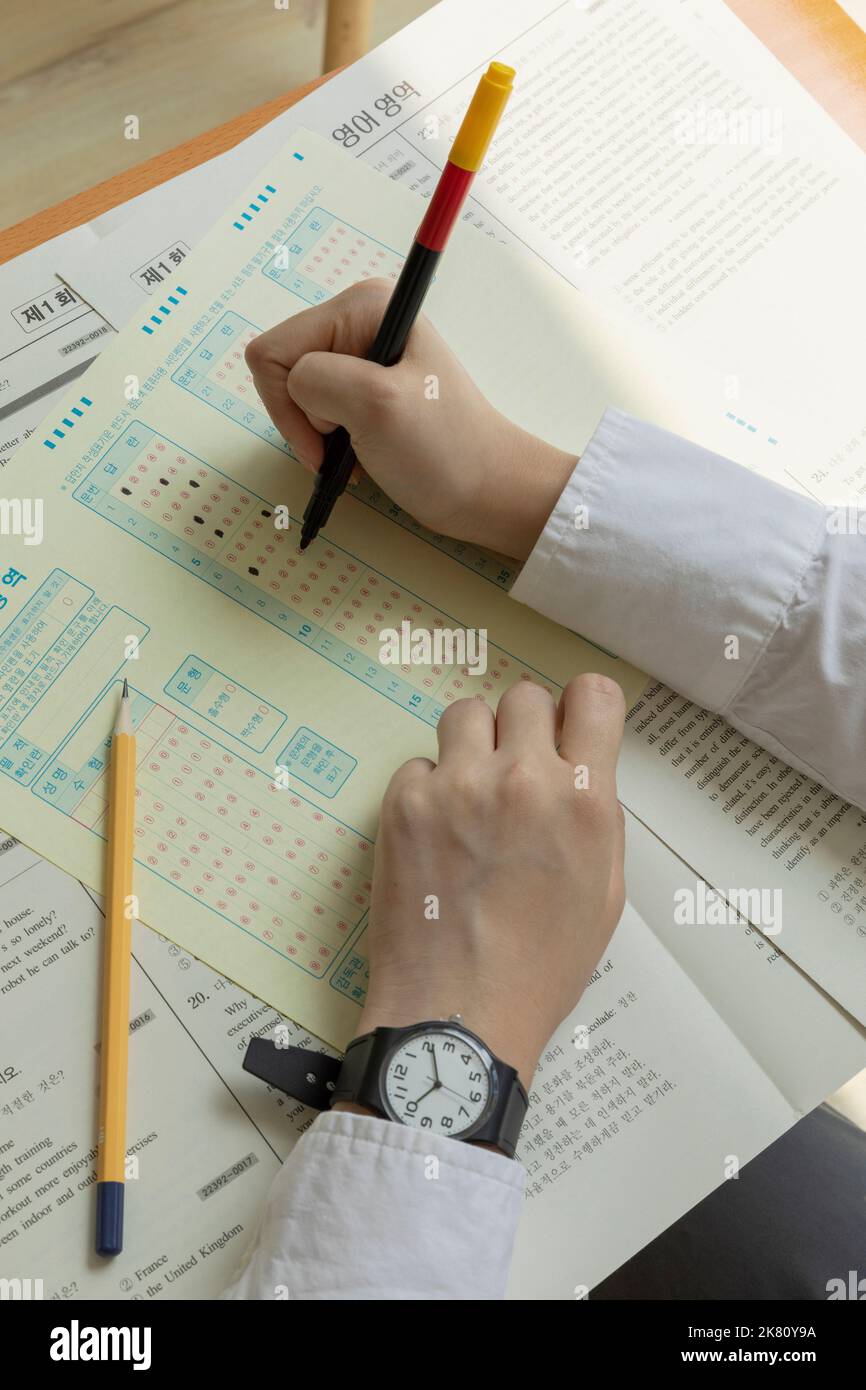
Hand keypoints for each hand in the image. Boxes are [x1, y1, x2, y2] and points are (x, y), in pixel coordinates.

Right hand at [245, 279, 576, 559]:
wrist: (488, 491)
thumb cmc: (443, 450)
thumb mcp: (374, 405)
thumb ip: (316, 379)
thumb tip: (294, 385)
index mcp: (362, 307)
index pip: (275, 349)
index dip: (287, 402)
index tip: (324, 438)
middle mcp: (359, 320)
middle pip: (282, 369)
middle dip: (302, 418)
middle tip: (341, 446)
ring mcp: (362, 355)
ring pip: (296, 394)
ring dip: (316, 434)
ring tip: (357, 452)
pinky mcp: (366, 388)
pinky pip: (318, 410)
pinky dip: (328, 440)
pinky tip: (358, 455)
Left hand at [349, 675, 626, 1089]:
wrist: (457, 1014)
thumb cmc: (539, 968)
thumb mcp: (603, 892)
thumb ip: (595, 815)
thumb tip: (578, 768)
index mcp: (584, 800)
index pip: (593, 694)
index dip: (582, 707)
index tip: (569, 727)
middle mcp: (523, 778)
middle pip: (525, 695)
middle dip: (523, 729)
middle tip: (514, 773)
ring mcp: (457, 786)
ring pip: (466, 713)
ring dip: (472, 744)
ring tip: (469, 794)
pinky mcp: (404, 802)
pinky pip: (419, 763)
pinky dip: (427, 788)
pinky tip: (434, 834)